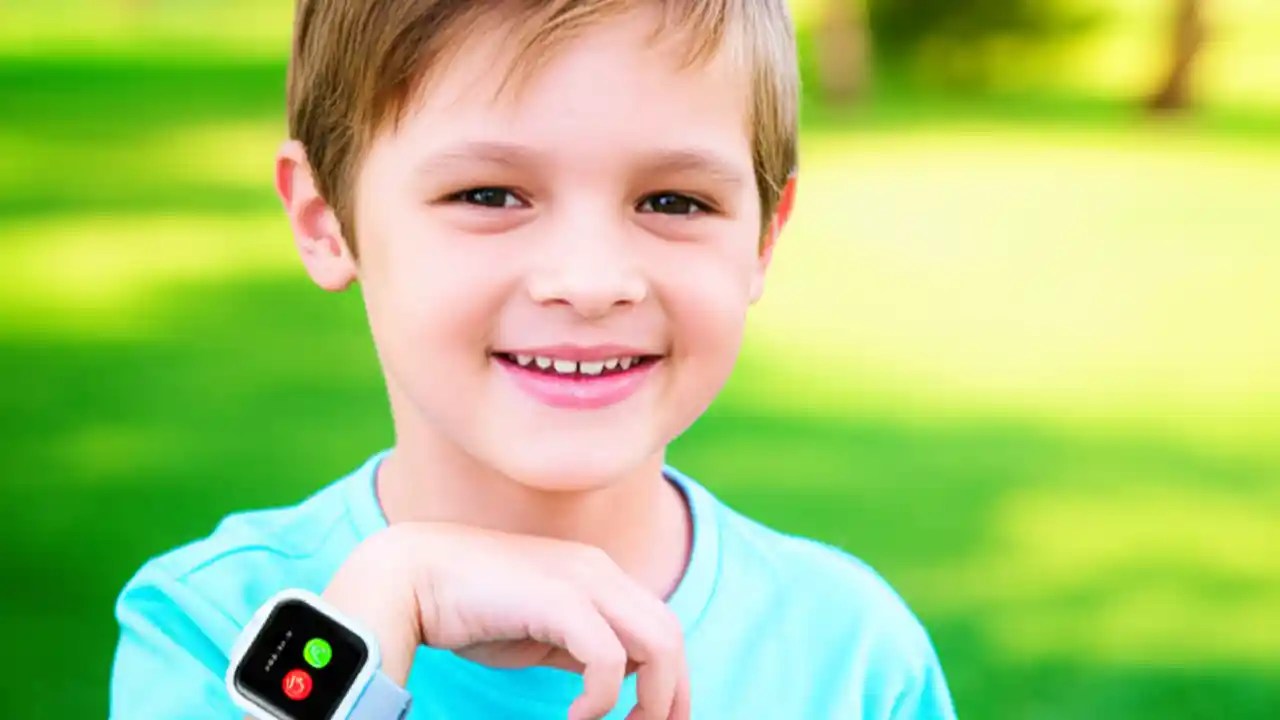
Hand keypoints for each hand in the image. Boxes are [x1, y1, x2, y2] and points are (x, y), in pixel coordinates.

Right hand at [322, 523, 691, 719]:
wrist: (408, 575)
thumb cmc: (468, 607)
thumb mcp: (540, 630)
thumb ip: (578, 645)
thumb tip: (612, 678)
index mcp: (598, 575)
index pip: (661, 626)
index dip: (672, 679)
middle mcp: (599, 570)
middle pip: (670, 634)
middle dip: (673, 693)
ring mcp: (581, 579)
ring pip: (658, 641)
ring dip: (651, 697)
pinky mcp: (557, 598)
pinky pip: (607, 657)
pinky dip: (602, 697)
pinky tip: (575, 718)